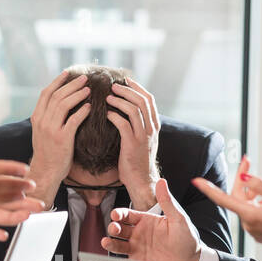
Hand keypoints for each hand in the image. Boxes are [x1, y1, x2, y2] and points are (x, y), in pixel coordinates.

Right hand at [28, 70, 91, 205]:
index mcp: (37, 118)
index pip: (46, 93)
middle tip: (84, 78)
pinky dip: (82, 111)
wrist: (46, 172)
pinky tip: (89, 107)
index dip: (57, 81)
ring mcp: (51, 130)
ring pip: (64, 105)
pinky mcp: (62, 139)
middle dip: (71, 84)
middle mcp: (42, 121)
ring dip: (78, 95)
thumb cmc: (48, 152)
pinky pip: (74, 120)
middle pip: (57, 95)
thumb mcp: (42, 132)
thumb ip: (48, 117)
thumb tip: (58, 101)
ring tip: (88, 89)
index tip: (68, 73)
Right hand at [102, 178, 200, 260]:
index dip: (121, 214)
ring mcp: (137, 246)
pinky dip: (115, 254)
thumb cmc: (187, 241)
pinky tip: (112, 251)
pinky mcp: (137, 260)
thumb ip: (167, 202)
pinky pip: (122, 256)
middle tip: (115, 228)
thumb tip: (162, 182)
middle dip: (114, 226)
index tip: (116, 215)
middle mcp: (140, 232)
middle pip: (121, 227)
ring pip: (118, 242)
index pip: (129, 215)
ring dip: (111, 240)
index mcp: (148, 220)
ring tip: (107, 241)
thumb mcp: (178, 219)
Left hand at [106, 79, 159, 209]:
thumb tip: (127, 110)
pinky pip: (124, 124)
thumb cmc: (137, 160)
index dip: (138, 87)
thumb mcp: (142, 140)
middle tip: (113, 86)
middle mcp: (151, 129)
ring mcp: (143, 136)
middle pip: (142, 101)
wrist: (141, 180)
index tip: (126, 80)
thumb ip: (138, 125)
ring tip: (108, 97)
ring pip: (134, 110)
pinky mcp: (133, 144)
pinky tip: (107, 114)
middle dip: (127, 90)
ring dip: (120, 100)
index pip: (149, 99)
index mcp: (154, 126)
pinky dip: (114, 116)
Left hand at [191, 157, 261, 254]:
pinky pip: (255, 212)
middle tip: (248, 160)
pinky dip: (260, 201)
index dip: (209, 188)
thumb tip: (245, 177)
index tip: (196, 180)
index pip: (223, 198)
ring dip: (256, 189)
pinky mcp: (260, 232)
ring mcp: (253, 230)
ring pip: (248, 204)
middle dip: (243, 178)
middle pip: (238, 196)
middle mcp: (248, 224)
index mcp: (250, 215)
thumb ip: (261, 185)